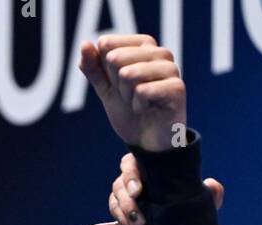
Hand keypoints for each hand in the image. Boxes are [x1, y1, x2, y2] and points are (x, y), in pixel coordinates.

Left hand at [78, 35, 185, 152]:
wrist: (148, 143)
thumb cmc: (130, 113)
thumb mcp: (105, 89)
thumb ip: (93, 68)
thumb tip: (84, 44)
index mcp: (143, 45)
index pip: (106, 45)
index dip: (105, 70)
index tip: (120, 85)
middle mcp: (159, 52)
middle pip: (116, 58)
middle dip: (116, 85)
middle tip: (130, 97)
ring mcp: (171, 69)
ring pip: (129, 73)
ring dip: (127, 96)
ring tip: (139, 104)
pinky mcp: (177, 87)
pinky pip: (143, 91)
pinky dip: (138, 106)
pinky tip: (149, 110)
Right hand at [104, 152, 223, 224]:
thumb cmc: (184, 208)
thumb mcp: (198, 203)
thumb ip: (209, 193)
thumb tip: (213, 185)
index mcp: (152, 166)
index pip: (135, 159)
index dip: (133, 171)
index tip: (140, 188)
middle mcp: (136, 175)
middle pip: (122, 175)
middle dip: (127, 188)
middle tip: (137, 198)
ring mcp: (124, 191)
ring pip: (117, 194)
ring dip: (126, 209)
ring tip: (140, 223)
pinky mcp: (119, 207)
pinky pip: (114, 209)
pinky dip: (122, 219)